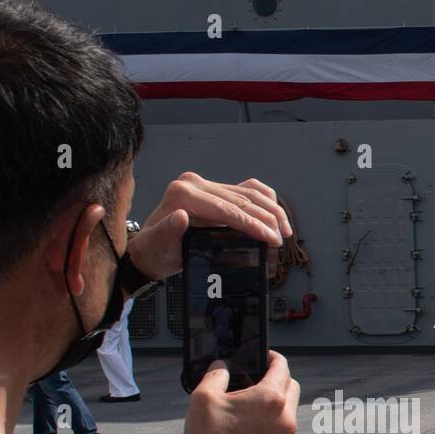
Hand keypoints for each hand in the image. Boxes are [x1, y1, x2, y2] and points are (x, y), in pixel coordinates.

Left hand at [127, 173, 292, 281]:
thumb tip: (180, 217)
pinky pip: (245, 188)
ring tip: (284, 230)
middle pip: (241, 198)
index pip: (227, 208)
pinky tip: (275, 212)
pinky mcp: (214, 189)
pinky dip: (263, 198)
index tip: (271, 238)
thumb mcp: (158, 246)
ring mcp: (206, 184)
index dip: (253, 224)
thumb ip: (167, 231)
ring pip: (248, 192)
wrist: (151, 248)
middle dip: (267, 218)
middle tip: (281, 238)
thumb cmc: (156, 250)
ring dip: (270, 209)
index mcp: (183, 193)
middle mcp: (195, 183)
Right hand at [184, 349, 298, 433]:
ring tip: (251, 395)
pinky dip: (273, 411)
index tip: (262, 354)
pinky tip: (251, 414)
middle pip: (291, 383)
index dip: (271, 355)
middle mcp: (284, 413)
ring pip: (290, 402)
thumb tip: (221, 367)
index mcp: (271, 397)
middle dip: (277, 374)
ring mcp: (284, 431)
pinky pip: (283, 419)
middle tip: (257, 373)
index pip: (282, 365)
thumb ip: (215, 374)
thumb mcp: (203, 397)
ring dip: (277, 393)